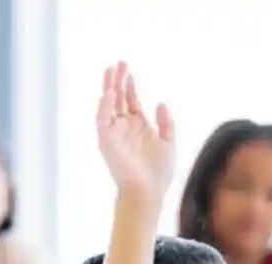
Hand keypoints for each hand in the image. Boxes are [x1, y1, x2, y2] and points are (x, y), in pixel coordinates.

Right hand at [96, 61, 173, 198]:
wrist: (148, 192)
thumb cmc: (158, 173)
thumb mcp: (168, 144)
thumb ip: (166, 124)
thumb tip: (162, 103)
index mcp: (139, 127)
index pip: (131, 101)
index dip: (130, 86)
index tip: (129, 71)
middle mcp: (125, 128)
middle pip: (118, 99)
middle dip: (118, 80)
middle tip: (119, 63)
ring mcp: (115, 134)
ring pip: (108, 106)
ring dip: (109, 88)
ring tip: (111, 71)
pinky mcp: (107, 142)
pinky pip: (103, 121)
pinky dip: (105, 107)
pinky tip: (110, 94)